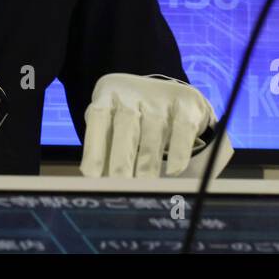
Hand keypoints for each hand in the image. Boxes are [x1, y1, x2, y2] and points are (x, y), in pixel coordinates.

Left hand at [80, 73, 215, 177]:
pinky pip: (182, 130)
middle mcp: (132, 92)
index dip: (95, 149)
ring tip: (145, 186)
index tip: (92, 177)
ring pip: (153, 132)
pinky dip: (178, 153)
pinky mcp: (186, 104)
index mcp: (108, 94)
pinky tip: (174, 172)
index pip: (98, 119)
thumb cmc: (130, 116)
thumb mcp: (111, 122)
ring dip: (147, 163)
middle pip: (125, 126)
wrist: (169, 92)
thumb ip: (103, 147)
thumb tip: (95, 182)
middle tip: (119, 185)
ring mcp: (160, 97)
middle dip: (121, 159)